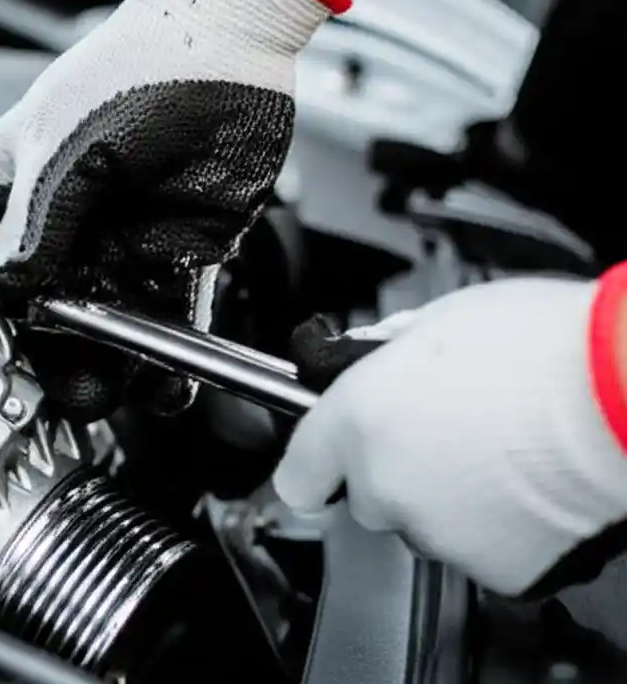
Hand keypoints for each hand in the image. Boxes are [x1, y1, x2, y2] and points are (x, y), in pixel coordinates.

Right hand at [0, 0, 349, 421]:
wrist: (234, 40)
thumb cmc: (138, 65)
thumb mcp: (64, 153)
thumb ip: (31, 228)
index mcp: (17, 186)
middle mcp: (66, 219)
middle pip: (42, 304)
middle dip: (51, 352)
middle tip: (67, 389)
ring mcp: (123, 235)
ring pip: (107, 318)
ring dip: (114, 363)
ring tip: (125, 394)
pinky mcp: (182, 246)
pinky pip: (172, 312)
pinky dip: (172, 352)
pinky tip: (170, 384)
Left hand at [273, 277, 626, 595]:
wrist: (622, 390)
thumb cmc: (546, 345)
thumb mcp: (438, 320)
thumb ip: (384, 356)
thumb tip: (367, 363)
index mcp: (357, 420)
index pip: (298, 472)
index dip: (316, 465)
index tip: (327, 462)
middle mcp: (385, 484)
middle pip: (369, 498)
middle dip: (399, 473)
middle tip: (453, 436)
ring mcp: (438, 533)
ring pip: (427, 526)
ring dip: (453, 501)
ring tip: (505, 455)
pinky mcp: (495, 571)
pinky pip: (483, 554)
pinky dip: (502, 531)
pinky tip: (530, 489)